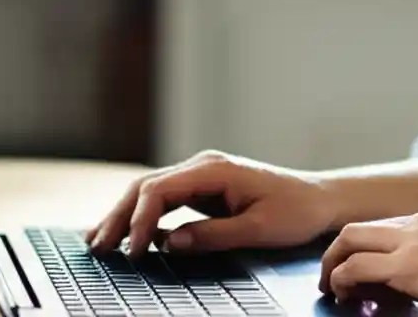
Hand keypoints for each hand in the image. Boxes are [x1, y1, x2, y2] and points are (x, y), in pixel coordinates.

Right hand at [86, 150, 337, 257]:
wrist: (319, 199)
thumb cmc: (295, 211)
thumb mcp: (257, 228)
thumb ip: (212, 235)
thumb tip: (167, 243)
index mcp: (213, 169)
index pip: (159, 189)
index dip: (139, 219)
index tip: (132, 250)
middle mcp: (202, 166)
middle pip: (145, 187)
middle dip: (119, 216)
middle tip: (99, 248)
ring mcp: (200, 176)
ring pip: (150, 191)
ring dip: (124, 215)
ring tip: (99, 242)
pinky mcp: (203, 189)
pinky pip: (164, 200)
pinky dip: (142, 216)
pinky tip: (125, 235)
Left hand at [318, 206, 417, 316]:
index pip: (395, 226)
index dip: (376, 248)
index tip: (368, 267)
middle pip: (365, 227)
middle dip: (342, 249)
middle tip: (334, 272)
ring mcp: (414, 239)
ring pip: (352, 238)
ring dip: (334, 263)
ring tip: (331, 285)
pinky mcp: (408, 266)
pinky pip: (357, 266)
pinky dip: (341, 278)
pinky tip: (342, 293)